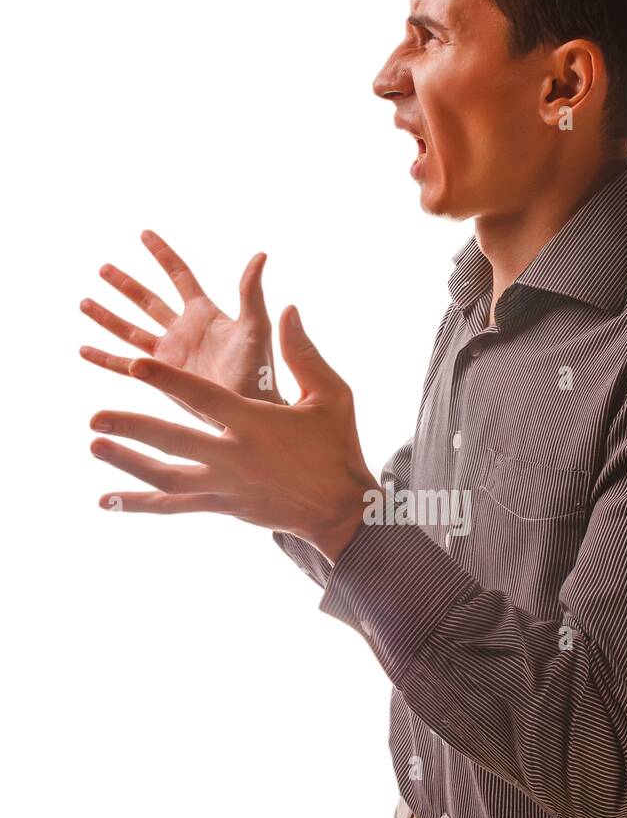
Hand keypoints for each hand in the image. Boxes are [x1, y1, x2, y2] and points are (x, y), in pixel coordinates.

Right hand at [79, 231, 282, 424]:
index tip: (144, 234)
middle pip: (148, 300)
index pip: (179, 275)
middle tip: (103, 268)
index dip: (162, 254)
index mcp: (204, 313)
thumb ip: (251, 292)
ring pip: (130, 329)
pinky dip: (104, 358)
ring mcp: (169, 353)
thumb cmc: (259, 370)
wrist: (248, 409)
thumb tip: (261, 254)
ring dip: (108, 316)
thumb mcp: (255, 327)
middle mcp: (183, 329)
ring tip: (84, 302)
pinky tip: (84, 350)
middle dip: (125, 285)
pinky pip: (124, 364)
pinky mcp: (158, 376)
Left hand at [88, 306, 379, 562]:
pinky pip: (173, 506)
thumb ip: (303, 353)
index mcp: (256, 424)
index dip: (168, 380)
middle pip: (174, 441)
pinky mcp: (222, 505)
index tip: (136, 364)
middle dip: (133, 428)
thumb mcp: (331, 395)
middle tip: (94, 417)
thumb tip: (289, 309)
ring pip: (167, 477)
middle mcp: (235, 457)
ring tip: (95, 446)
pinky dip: (138, 502)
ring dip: (128, 463)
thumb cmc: (337, 446)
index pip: (204, 398)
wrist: (341, 509)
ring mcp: (225, 486)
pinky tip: (105, 499)